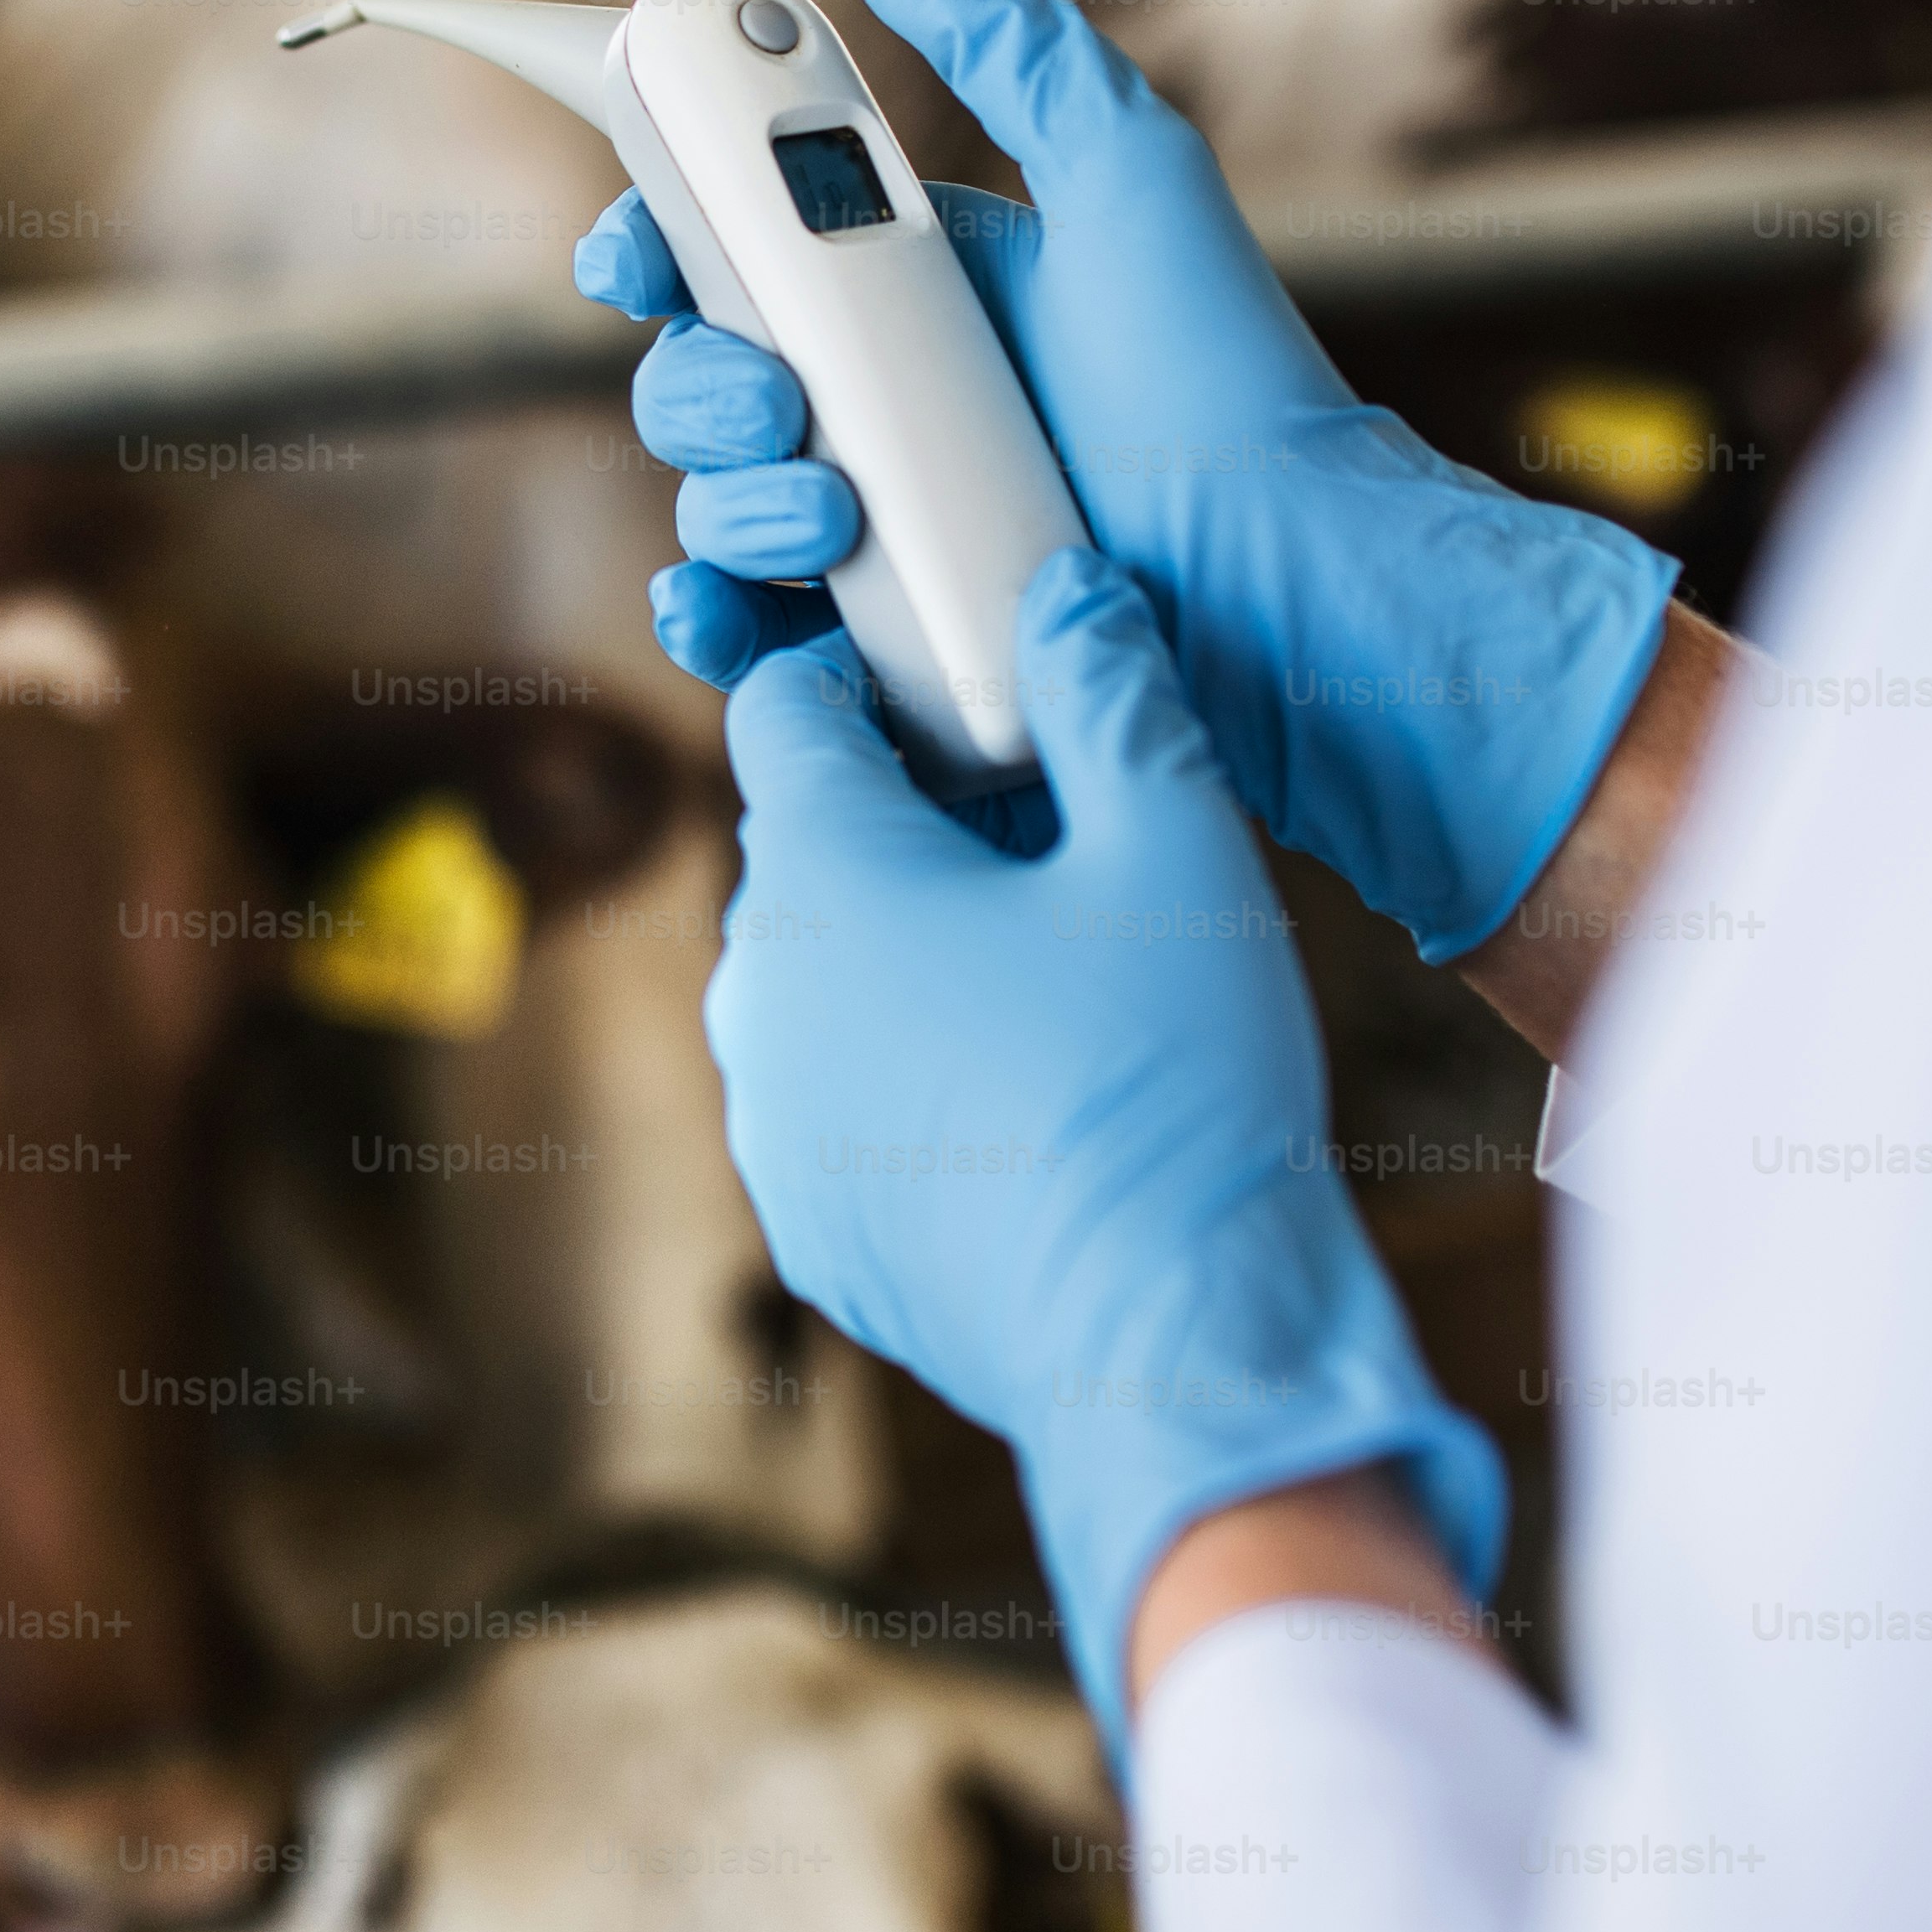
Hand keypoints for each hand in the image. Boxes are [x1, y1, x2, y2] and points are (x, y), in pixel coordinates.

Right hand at [580, 0, 1682, 959]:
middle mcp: (878, 412)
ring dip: (725, 502)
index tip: (634, 248)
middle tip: (782, 394)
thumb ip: (1014, 45)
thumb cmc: (1224, 379)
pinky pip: (750, 636)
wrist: (1287, 578)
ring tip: (830, 511)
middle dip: (699, 383)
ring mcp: (874, 537)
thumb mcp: (1129, 176)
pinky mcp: (881, 650)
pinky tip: (733, 609)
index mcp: (909, 297)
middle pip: (699, 380)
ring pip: (712, 504)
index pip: (733, 257)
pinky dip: (712, 621)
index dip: (657, 243)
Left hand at [704, 548, 1502, 1743]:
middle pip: (808, 851)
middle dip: (907, 823)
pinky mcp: (809, 1223)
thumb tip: (1067, 584)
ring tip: (1052, 976)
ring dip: (909, 960)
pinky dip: (912, 1081)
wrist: (1177, 1347)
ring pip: (823, 985)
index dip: (869, 675)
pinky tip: (1029, 1097)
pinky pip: (844, 1105)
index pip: (785, 710)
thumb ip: (1108, 690)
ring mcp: (771, 1122)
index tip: (958, 682)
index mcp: (817, 877)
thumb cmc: (1174, 1085)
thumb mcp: (1172, 847)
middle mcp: (755, 997)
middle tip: (1044, 833)